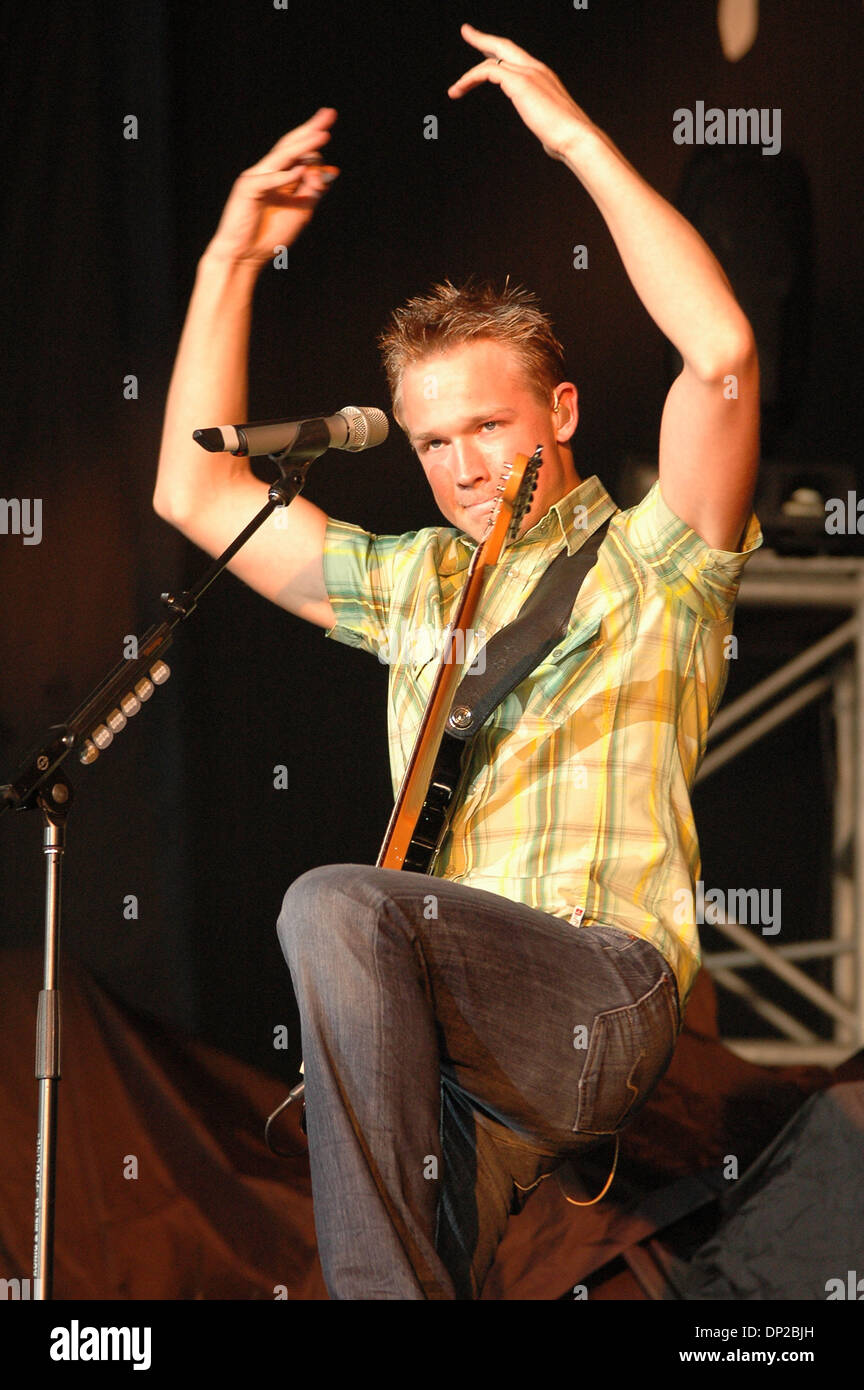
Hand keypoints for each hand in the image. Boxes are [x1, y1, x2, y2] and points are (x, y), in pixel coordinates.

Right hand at [205, 109, 338, 266]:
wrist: (244, 256)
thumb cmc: (269, 237)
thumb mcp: (300, 212)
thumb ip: (313, 192)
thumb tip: (330, 170)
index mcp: (278, 176)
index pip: (299, 154)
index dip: (316, 151)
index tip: (331, 158)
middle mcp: (267, 172)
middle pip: (290, 145)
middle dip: (310, 129)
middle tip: (329, 114)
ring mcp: (255, 178)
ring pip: (281, 157)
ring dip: (303, 145)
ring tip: (321, 134)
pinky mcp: (247, 190)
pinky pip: (267, 181)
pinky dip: (283, 177)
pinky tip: (300, 170)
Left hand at [448, 24, 595, 161]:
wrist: (576, 137)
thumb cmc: (568, 138)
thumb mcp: (553, 127)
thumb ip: (548, 125)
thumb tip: (549, 139)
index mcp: (544, 77)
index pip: (517, 58)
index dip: (499, 52)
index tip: (485, 50)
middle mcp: (536, 69)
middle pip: (504, 46)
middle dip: (483, 38)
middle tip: (466, 32)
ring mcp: (528, 73)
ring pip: (492, 60)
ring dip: (469, 75)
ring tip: (454, 89)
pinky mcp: (520, 82)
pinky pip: (488, 71)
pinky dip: (470, 78)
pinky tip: (460, 89)